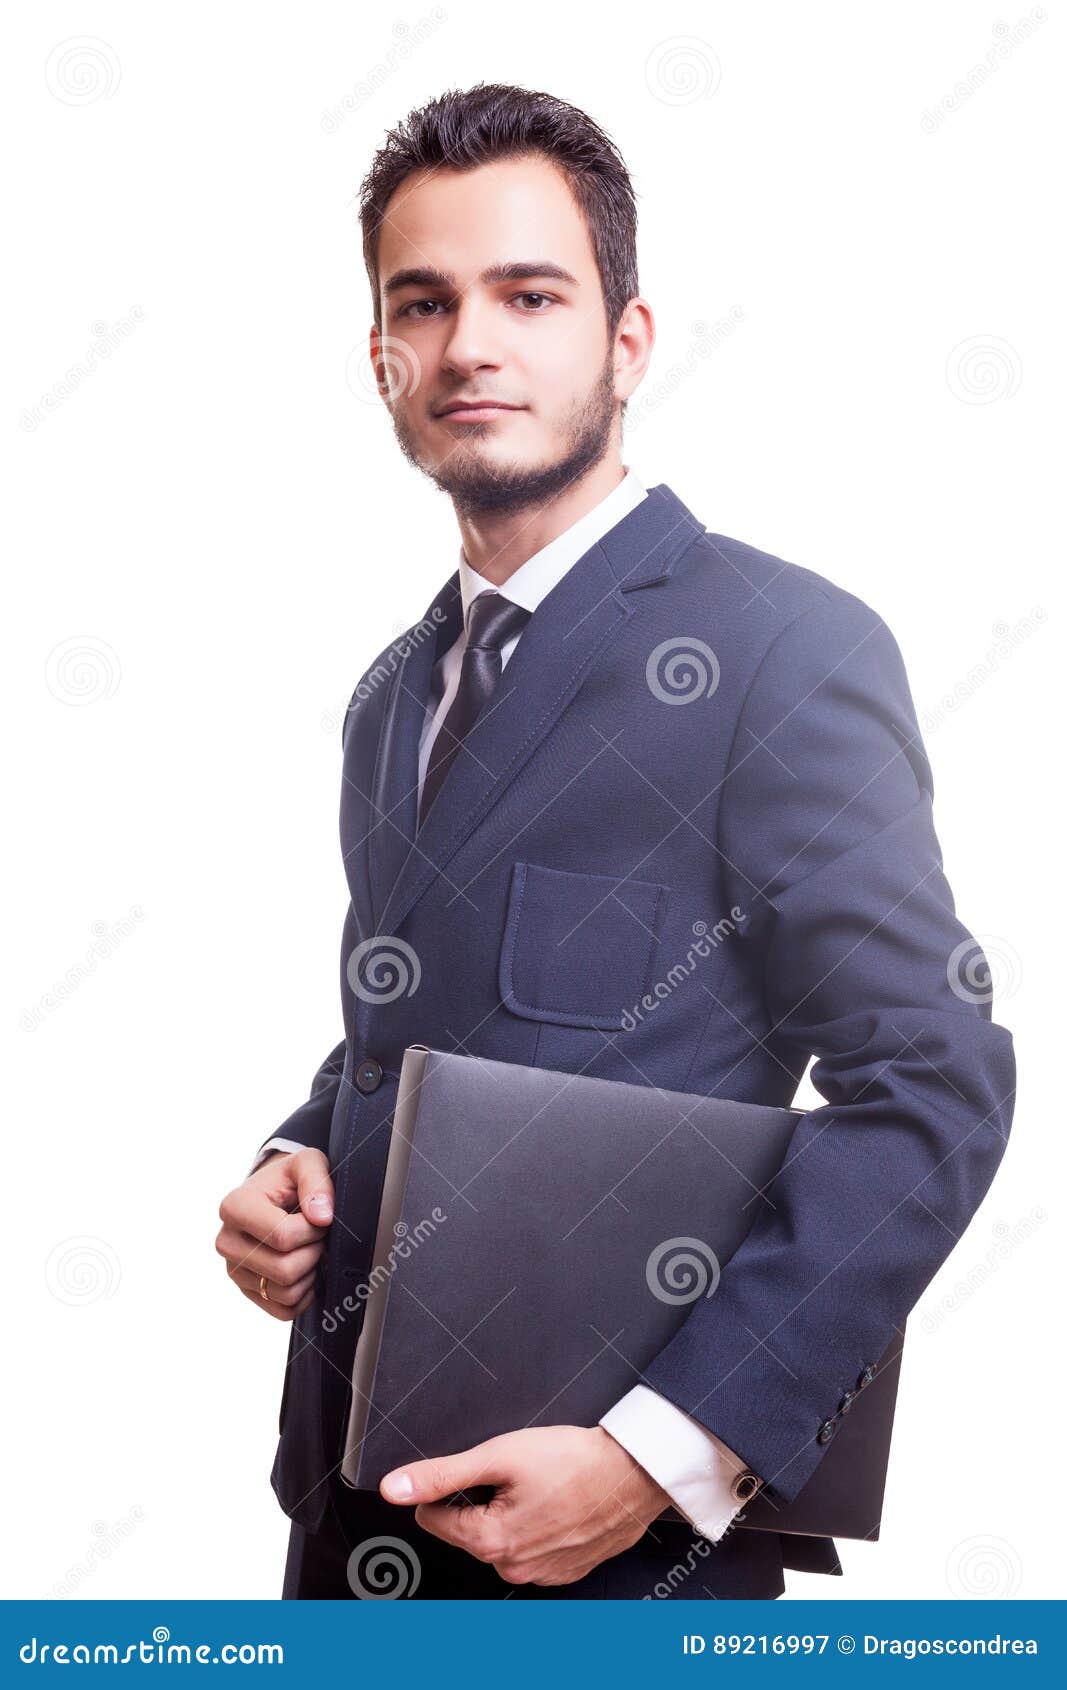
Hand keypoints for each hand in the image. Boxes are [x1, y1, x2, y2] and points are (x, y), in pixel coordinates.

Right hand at [215, 1147, 333, 1321]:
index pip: (282, 1237)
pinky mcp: (247, 1292)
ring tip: (309, 1248)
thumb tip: (322, 1216)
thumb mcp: (307, 1163)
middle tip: (316, 1235)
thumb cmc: (290, 1180)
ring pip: (286, 1293)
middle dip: (314, 1252)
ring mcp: (234, 1271)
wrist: (275, 1195)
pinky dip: (305, 1294)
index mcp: (234, 1208)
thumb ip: (317, 1181)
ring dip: (311, 1273)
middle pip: (284, 1270)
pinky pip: (285, 1310)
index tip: (318, 1216)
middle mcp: (227, 1243)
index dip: (314, 1230)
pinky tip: (306, 1269)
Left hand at [379, 1425, 670, 1585]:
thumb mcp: (498, 1455)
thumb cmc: (575, 1460)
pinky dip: (538, 1524)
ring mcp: (542, 1573)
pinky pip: (533, 1546)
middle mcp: (513, 1567)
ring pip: (502, 1537)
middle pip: (468, 1528)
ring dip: (511, 1511)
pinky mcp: (566, 1570)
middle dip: (483, 1498)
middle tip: (517, 1473)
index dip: (449, 1485)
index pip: (433, 1517)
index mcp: (490, 1543)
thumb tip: (394, 1488)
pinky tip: (557, 1502)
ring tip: (541, 1486)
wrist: (636, 1471)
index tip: (480, 1469)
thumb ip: (441, 1475)